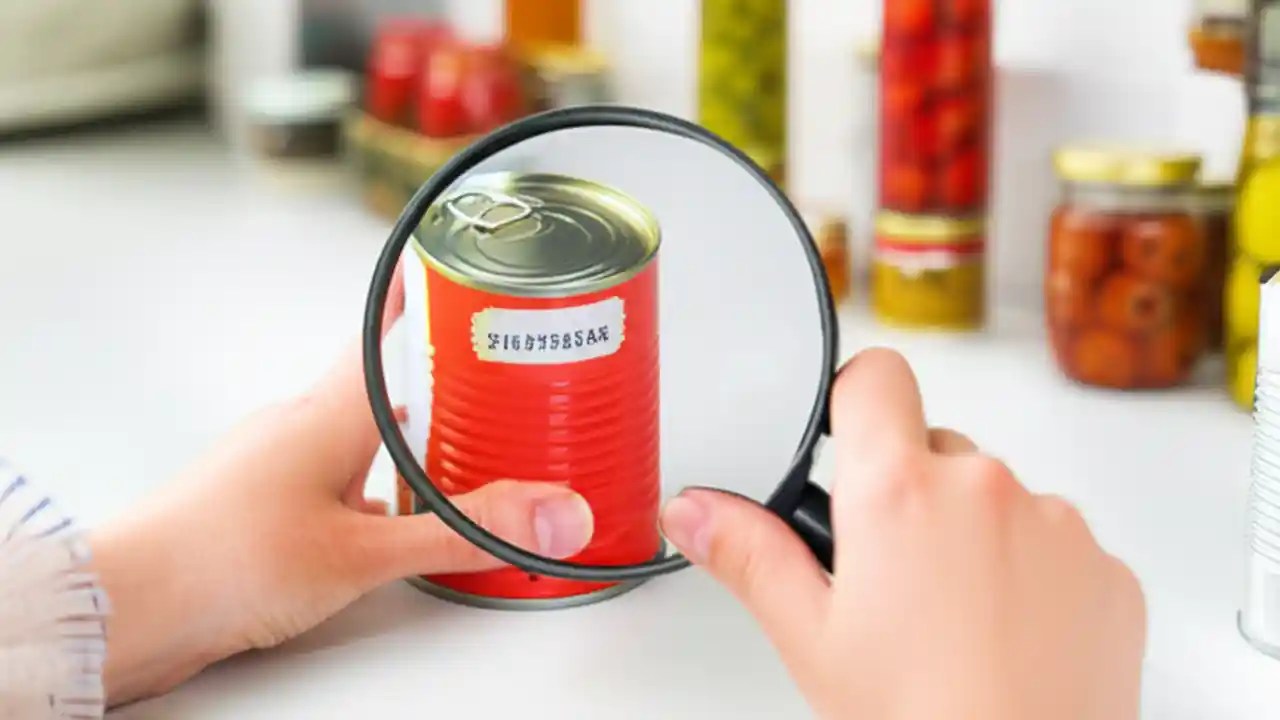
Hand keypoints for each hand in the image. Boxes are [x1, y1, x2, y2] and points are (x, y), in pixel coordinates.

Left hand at [91, 265, 593, 705]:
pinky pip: (336, 479)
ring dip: (408, 447)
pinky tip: (392, 526)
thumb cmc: (223, 561)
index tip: (452, 268)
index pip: (380, 329)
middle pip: (383, 386)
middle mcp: (302, 426)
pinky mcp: (265, 503)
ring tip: (462, 465)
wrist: (129, 608)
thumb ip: (461, 534)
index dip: (418, 296)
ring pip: (360, 438)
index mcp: (328, 412)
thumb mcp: (363, 551)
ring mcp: (279, 463)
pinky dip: (375, 490)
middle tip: (493, 387)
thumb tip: (548, 513)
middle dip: (439, 388)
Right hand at [660, 349, 1146, 719]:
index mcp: (901, 492)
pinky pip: (1058, 543)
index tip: (848, 440)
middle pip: (935, 448)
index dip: (854, 398)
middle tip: (890, 576)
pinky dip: (1033, 574)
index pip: (877, 377)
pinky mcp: (1109, 570)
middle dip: (909, 495)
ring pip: (998, 498)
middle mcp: (987, 488)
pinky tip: (1007, 637)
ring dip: (973, 534)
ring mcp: (1058, 526)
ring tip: (952, 619)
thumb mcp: (810, 639)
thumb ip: (749, 554)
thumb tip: (694, 510)